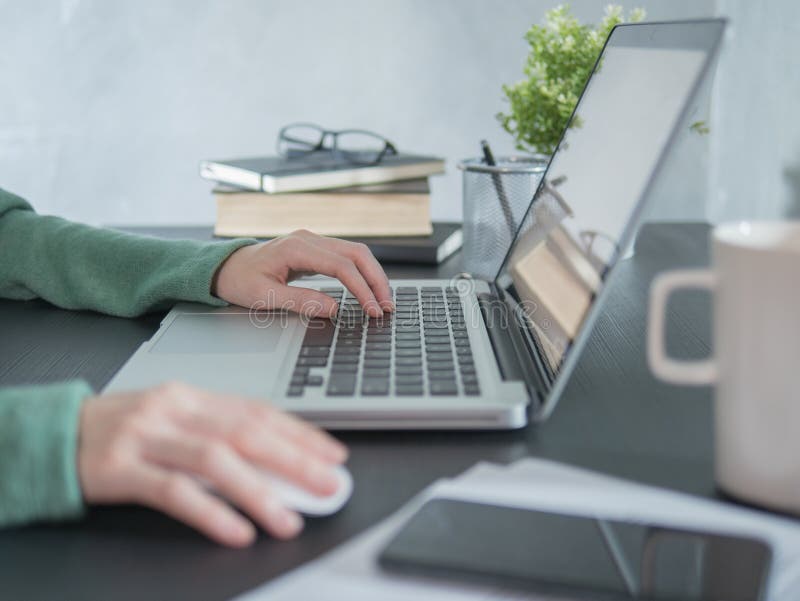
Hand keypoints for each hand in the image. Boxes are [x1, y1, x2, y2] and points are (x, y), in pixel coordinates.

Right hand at [78, 381, 347, 546]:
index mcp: (191, 395)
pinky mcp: (118, 468)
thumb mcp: (173, 422)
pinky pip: (172, 491)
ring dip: (258, 491)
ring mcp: (144, 436)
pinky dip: (210, 512)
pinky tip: (236, 530)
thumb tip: (278, 462)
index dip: (300, 433)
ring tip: (289, 519)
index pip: (257, 411)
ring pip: (214, 460)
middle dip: (293, 459)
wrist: (54, 435)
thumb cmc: (123, 432)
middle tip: (327, 484)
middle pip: (244, 432)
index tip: (333, 455)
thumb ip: (218, 435)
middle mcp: (172, 408)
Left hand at [213, 230, 393, 317]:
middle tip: (387, 306)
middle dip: (376, 280)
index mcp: (295, 248)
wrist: (226, 267)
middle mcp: (309, 239)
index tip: (372, 310)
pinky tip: (370, 289)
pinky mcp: (316, 249)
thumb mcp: (265, 297)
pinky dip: (363, 273)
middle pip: (356, 254)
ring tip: (383, 300)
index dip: (361, 289)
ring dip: (373, 276)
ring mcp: (314, 241)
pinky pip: (347, 257)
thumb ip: (300, 301)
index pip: (341, 266)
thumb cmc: (241, 281)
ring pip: (356, 253)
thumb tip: (334, 309)